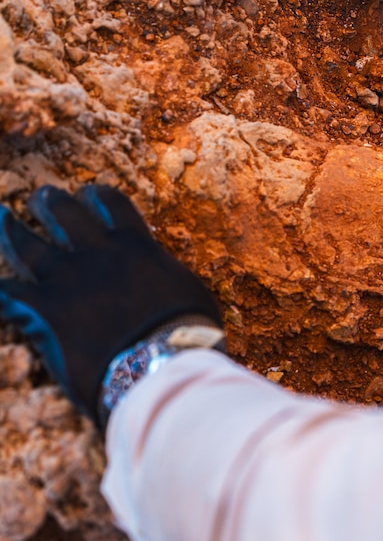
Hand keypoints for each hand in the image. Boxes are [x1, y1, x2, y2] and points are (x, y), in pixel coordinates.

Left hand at [0, 185, 220, 419]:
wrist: (161, 362)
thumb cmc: (188, 331)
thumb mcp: (190, 291)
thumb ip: (167, 276)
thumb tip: (166, 280)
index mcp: (135, 245)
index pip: (111, 206)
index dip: (98, 196)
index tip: (90, 193)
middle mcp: (96, 254)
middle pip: (64, 213)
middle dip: (51, 202)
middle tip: (42, 198)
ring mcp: (66, 280)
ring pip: (25, 244)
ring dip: (9, 230)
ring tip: (2, 218)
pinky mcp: (43, 311)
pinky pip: (6, 294)